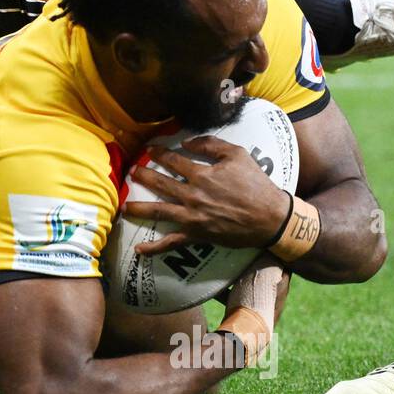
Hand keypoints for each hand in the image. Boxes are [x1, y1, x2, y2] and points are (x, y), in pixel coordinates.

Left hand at [124, 136, 288, 253]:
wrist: (270, 217)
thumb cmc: (256, 184)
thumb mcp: (238, 155)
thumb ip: (211, 145)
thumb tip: (187, 142)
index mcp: (202, 175)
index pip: (173, 161)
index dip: (159, 154)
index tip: (150, 150)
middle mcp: (193, 195)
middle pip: (160, 184)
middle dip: (143, 176)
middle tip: (131, 172)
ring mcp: (193, 217)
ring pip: (160, 211)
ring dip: (139, 208)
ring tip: (124, 207)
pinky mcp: (197, 235)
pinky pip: (172, 243)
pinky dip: (155, 248)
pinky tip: (139, 250)